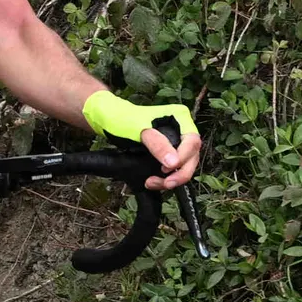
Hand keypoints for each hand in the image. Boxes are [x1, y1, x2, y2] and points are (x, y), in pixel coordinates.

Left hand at [81, 91, 203, 189]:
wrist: (108, 120)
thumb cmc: (122, 118)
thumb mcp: (139, 130)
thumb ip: (157, 145)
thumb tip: (173, 163)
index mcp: (179, 117)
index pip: (192, 141)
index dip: (184, 157)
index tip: (168, 167)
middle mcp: (181, 129)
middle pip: (192, 156)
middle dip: (180, 173)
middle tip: (166, 183)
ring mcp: (175, 142)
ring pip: (184, 165)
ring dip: (172, 178)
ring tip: (152, 183)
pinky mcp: (167, 153)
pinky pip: (173, 169)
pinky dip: (165, 178)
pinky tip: (153, 181)